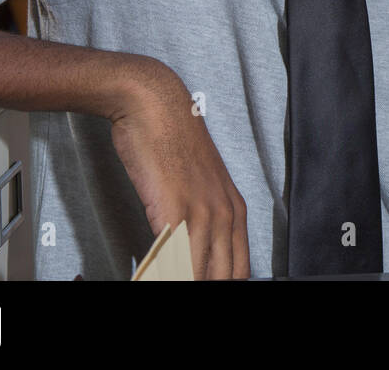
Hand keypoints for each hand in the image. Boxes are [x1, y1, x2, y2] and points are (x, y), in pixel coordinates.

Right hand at [108, 60, 249, 279]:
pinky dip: (160, 274)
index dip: (221, 283)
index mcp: (236, 211)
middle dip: (200, 283)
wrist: (155, 105)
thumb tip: (195, 251)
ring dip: (178, 280)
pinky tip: (148, 276)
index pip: (240, 270)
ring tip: (159, 280)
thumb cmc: (172, 143)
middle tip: (176, 281)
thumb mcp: (199, 185)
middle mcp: (226, 215)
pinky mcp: (174, 211)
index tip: (203, 283)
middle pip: (222, 277)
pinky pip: (171, 260)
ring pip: (197, 275)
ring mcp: (202, 214)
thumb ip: (203, 218)